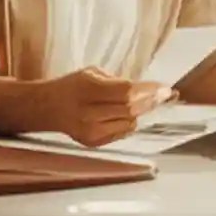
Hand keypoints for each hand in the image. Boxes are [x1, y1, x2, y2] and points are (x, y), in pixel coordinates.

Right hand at [40, 67, 174, 146]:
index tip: (165, 88)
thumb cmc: (72, 85)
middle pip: (131, 110)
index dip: (149, 91)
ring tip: (145, 102)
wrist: (48, 108)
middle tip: (166, 95)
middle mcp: (89, 113)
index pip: (126, 92)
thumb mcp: (92, 73)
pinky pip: (122, 133)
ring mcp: (91, 131)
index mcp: (88, 89)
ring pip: (130, 124)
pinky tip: (126, 114)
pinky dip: (128, 123)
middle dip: (152, 102)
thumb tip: (146, 89)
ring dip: (141, 113)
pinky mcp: (94, 142)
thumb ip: (117, 81)